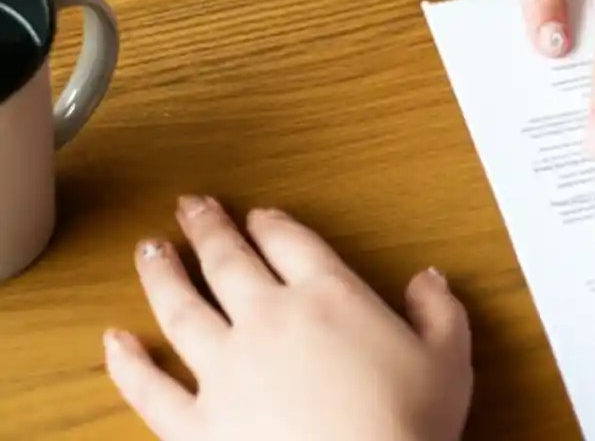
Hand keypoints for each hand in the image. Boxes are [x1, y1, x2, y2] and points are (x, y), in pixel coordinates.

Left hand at [104, 196, 471, 440]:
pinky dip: (128, 363)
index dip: (272, 223)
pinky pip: (151, 388)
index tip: (258, 214)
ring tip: (148, 250)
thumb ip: (439, 312)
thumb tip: (428, 279)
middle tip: (190, 206)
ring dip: (161, 274)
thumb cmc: (410, 424)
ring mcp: (226, 369)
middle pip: (229, 261)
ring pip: (181, 309)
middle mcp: (270, 320)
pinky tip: (114, 340)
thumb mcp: (449, 360)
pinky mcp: (197, 422)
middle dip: (207, 229)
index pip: (292, 243)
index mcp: (330, 297)